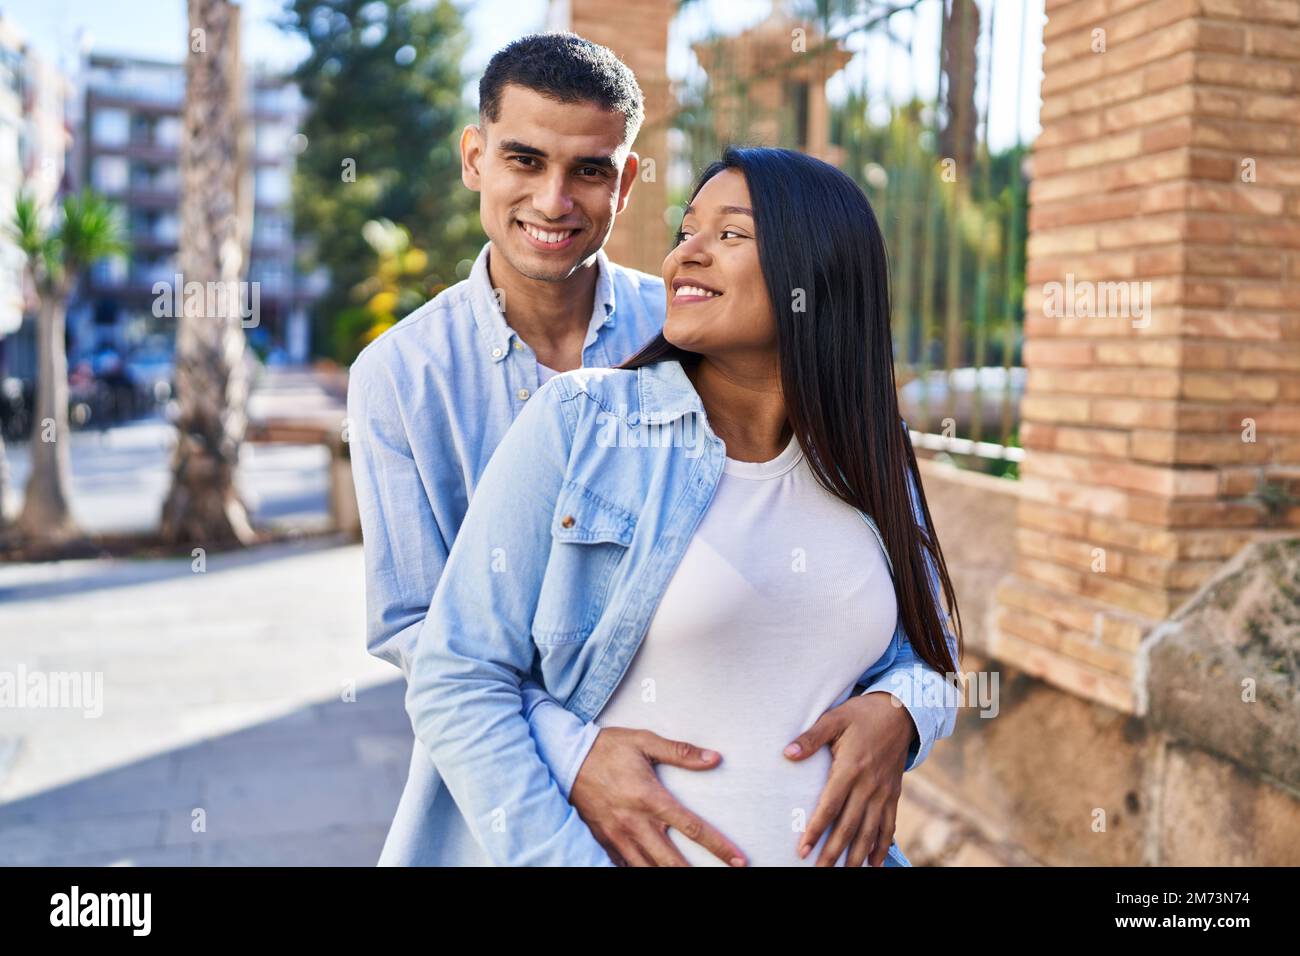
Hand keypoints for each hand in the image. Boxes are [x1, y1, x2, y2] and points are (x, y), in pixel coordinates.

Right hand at [568, 727, 747, 866]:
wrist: (564, 757)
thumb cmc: (608, 747)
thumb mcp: (644, 741)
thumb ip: (680, 752)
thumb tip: (714, 758)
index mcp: (650, 798)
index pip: (692, 828)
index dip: (718, 846)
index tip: (739, 859)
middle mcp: (635, 822)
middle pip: (671, 861)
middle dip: (696, 875)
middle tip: (724, 878)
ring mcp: (618, 835)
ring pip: (647, 869)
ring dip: (669, 876)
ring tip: (688, 880)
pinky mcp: (604, 840)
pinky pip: (623, 866)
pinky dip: (639, 871)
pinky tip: (652, 872)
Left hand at [783, 691, 915, 866]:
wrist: (900, 713)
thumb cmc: (861, 715)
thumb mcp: (834, 718)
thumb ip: (811, 737)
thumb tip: (787, 753)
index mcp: (851, 767)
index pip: (830, 806)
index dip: (816, 829)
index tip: (803, 849)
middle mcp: (868, 785)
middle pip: (849, 825)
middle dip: (833, 852)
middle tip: (819, 870)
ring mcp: (883, 792)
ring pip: (869, 831)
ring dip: (856, 855)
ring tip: (844, 872)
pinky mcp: (893, 794)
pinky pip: (889, 825)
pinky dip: (881, 846)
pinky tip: (873, 863)